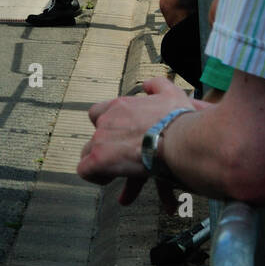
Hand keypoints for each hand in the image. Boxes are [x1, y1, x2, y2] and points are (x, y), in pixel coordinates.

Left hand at [78, 77, 205, 202]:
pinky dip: (95, 176)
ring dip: (101, 162)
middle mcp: (107, 120)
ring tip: (115, 171)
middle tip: (121, 158)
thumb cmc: (178, 121)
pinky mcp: (101, 159)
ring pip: (88, 152)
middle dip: (105, 147)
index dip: (105, 125)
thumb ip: (156, 85)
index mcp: (121, 106)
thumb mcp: (170, 92)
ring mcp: (102, 139)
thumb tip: (148, 86)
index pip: (99, 112)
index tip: (118, 137)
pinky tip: (109, 180)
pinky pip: (85, 170)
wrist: (179, 140)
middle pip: (95, 134)